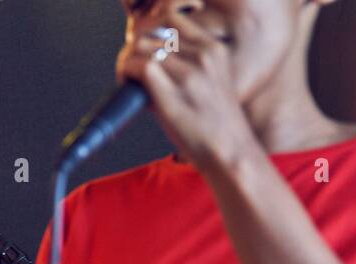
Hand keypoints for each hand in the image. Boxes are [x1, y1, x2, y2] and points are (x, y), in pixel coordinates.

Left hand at [116, 8, 257, 171]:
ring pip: (143, 47)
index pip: (173, 21)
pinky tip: (127, 85)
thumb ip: (185, 67)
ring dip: (128, 60)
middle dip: (135, 48)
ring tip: (127, 79)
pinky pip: (140, 66)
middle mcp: (204, 54)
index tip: (144, 53)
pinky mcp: (173, 91)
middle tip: (130, 69)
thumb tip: (148, 61)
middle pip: (154, 32)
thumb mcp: (210, 84)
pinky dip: (126, 72)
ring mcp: (189, 72)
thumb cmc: (214, 125)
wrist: (229, 151)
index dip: (151, 34)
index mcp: (215, 49)